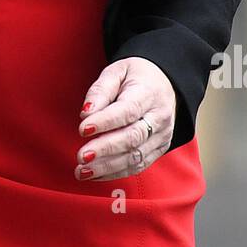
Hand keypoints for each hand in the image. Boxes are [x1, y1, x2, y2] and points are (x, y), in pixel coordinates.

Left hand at [75, 57, 176, 180]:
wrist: (164, 84)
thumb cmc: (135, 77)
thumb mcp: (116, 71)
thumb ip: (100, 90)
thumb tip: (86, 113)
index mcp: (148, 93)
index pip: (127, 110)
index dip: (105, 122)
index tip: (83, 129)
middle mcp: (159, 117)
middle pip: (133, 137)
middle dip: (105, 149)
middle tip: (81, 156)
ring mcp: (161, 136)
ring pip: (136, 157)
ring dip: (107, 167)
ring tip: (83, 171)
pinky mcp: (158, 150)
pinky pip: (138, 166)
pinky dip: (115, 173)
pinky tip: (95, 174)